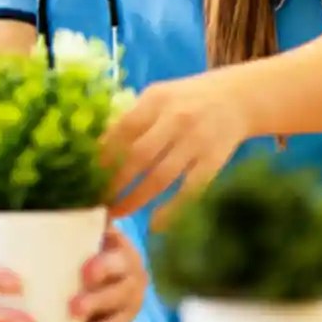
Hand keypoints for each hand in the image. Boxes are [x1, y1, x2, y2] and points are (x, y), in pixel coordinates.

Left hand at [70, 226, 146, 321]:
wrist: (121, 270)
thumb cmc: (96, 248)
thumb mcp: (96, 233)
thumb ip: (86, 222)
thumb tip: (61, 197)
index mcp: (124, 257)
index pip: (118, 260)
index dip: (104, 266)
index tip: (86, 272)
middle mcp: (131, 284)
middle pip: (118, 295)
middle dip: (97, 302)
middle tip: (74, 308)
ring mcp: (127, 310)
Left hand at [102, 75, 252, 226]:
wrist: (239, 97)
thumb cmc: (187, 99)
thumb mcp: (159, 96)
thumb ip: (132, 117)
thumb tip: (96, 147)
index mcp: (156, 100)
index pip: (121, 129)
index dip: (101, 154)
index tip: (82, 174)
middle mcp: (176, 119)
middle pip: (137, 156)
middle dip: (112, 182)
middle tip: (93, 201)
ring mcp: (197, 141)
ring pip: (160, 177)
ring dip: (134, 199)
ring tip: (115, 214)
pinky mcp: (214, 161)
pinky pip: (190, 190)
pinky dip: (172, 210)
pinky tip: (156, 225)